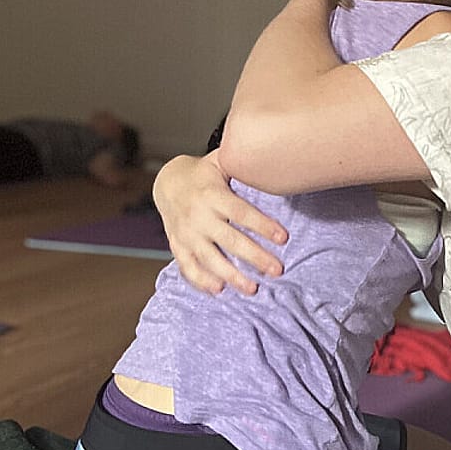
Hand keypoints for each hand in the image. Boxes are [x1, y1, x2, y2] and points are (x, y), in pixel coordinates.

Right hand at [153, 153, 286, 294]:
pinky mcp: (178, 246)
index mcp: (213, 195)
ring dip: (232, 275)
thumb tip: (272, 159)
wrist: (167, 183)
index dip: (262, 225)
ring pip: (210, 258)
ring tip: (253, 289)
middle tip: (277, 270)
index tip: (283, 238)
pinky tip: (219, 290)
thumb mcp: (220, 163)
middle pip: (230, 240)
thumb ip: (242, 166)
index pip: (241, 213)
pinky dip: (201, 281)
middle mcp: (199, 216)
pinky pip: (188, 267)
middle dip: (255, 256)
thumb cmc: (203, 174)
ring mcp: (187, 234)